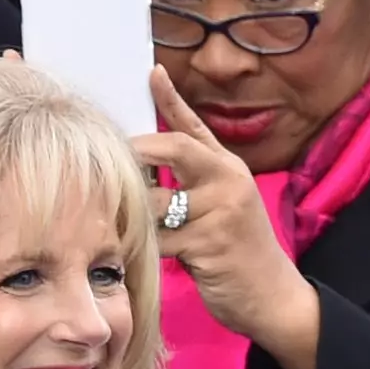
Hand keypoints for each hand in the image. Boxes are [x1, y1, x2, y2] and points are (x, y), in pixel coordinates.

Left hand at [132, 66, 320, 368]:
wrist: (272, 296)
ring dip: (128, 216)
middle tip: (97, 159)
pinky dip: (137, 249)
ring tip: (106, 224)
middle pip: (171, 148)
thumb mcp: (217, 213)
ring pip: (155, 201)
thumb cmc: (234, 256)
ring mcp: (222, 208)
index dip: (171, 98)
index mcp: (226, 168)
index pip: (194, 126)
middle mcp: (227, 179)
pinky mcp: (211, 241)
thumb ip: (186, 190)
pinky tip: (123, 257)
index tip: (150, 72)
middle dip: (131, 153)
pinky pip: (158, 240)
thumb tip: (137, 176)